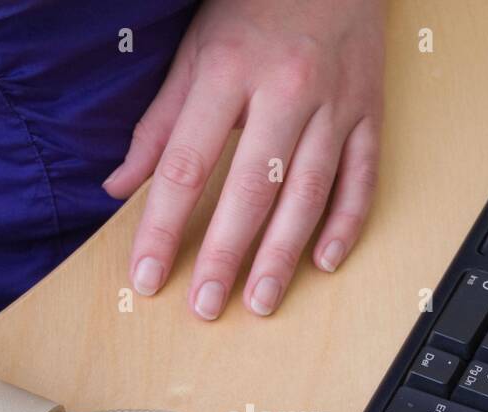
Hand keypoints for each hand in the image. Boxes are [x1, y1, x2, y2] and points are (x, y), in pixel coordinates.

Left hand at [103, 0, 384, 318]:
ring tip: (260, 301)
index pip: (186, 166)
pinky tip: (324, 261)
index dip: (162, 227)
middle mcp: (286, 90)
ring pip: (309, 193)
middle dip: (225, 255)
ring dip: (283, 255)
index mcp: (229, 72)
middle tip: (206, 306)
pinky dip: (345, 224)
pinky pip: (361, 178)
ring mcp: (335, 104)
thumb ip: (158, 125)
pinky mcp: (369, 114)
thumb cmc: (256, 6)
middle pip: (252, 189)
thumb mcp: (194, 53)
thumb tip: (119, 186)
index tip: (147, 275)